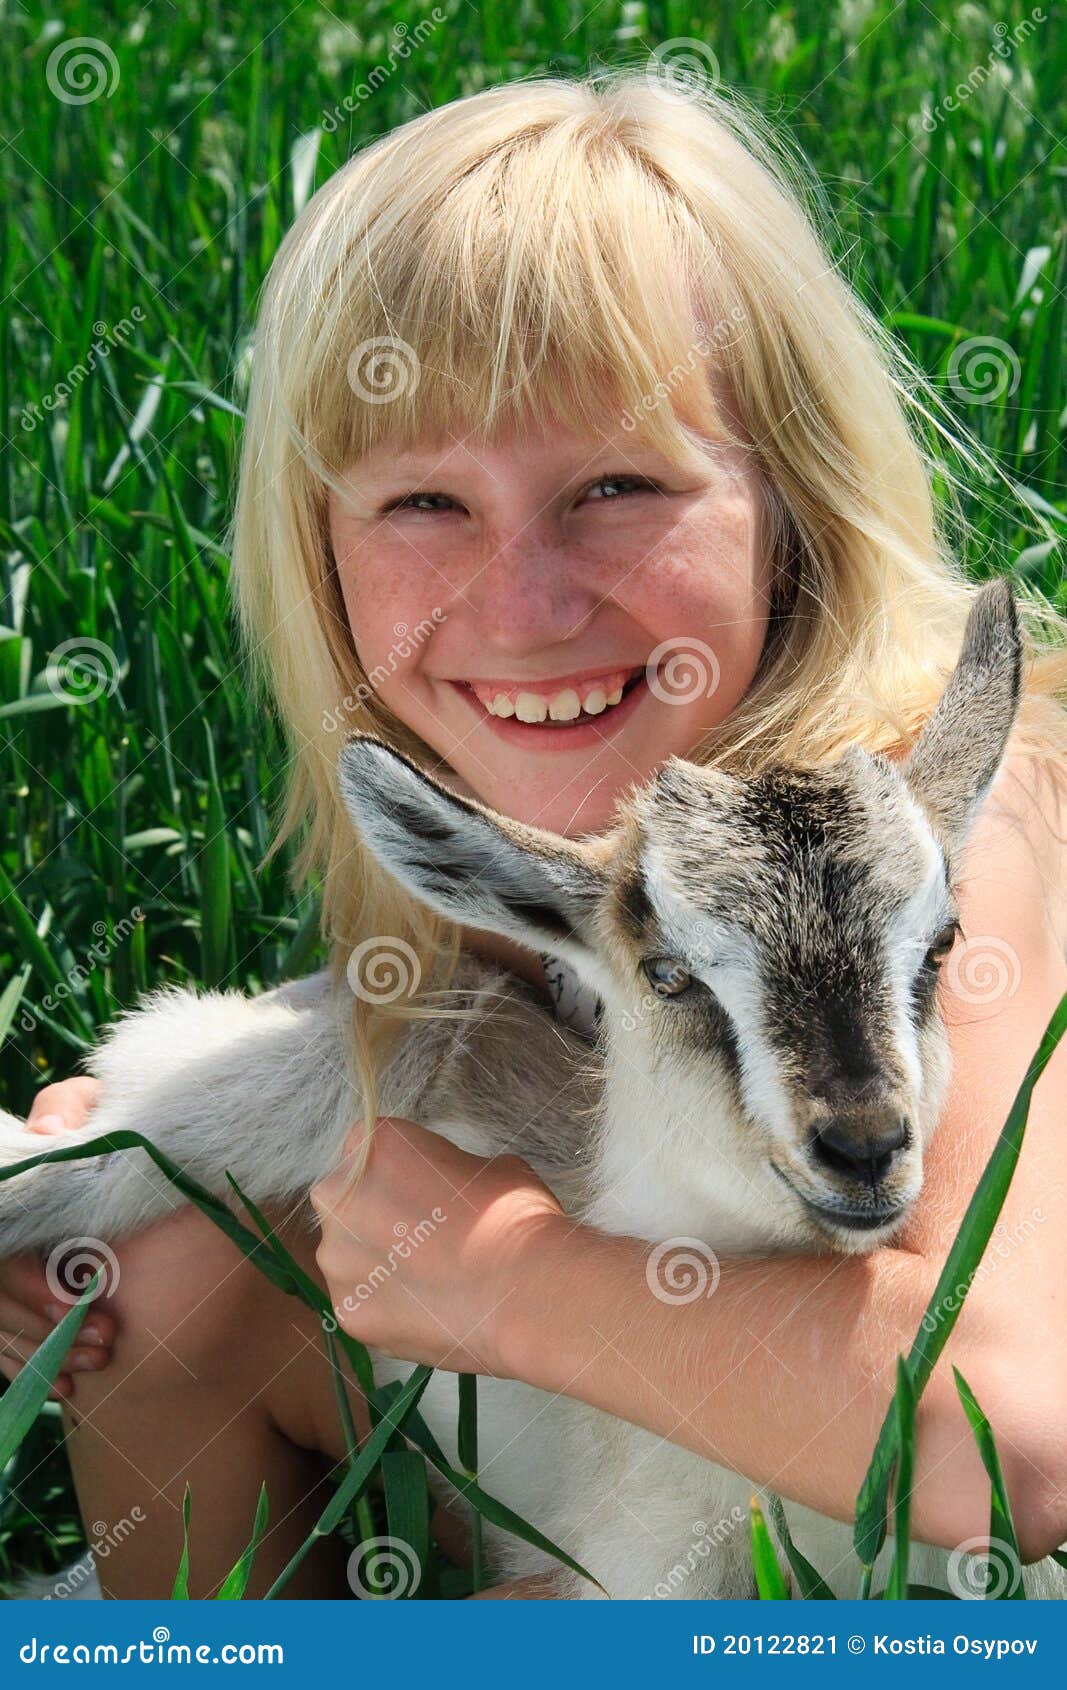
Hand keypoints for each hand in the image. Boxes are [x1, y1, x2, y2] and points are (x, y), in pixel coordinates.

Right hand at [0, 1077, 114, 1398]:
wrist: (111, 1153)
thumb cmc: (97, 1126)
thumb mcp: (80, 1107)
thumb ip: (65, 1112)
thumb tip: (50, 1134)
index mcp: (7, 1204)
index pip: (4, 1258)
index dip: (32, 1286)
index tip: (78, 1301)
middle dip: (48, 1327)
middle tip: (106, 1341)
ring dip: (45, 1353)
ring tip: (100, 1362)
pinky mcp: (3, 1302)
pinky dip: (27, 1370)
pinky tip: (66, 1387)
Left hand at [310, 1117, 564, 1376]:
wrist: (521, 1291)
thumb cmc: (512, 1215)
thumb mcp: (486, 1165)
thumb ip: (446, 1169)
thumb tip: (444, 1189)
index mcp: (373, 1144)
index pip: (372, 1150)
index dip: (402, 1171)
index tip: (429, 1190)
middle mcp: (338, 1196)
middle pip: (347, 1199)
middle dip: (377, 1214)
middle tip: (425, 1236)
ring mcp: (336, 1258)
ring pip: (348, 1254)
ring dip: (376, 1262)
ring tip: (430, 1280)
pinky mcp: (347, 1310)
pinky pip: (361, 1300)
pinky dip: (385, 1305)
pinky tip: (426, 1309)